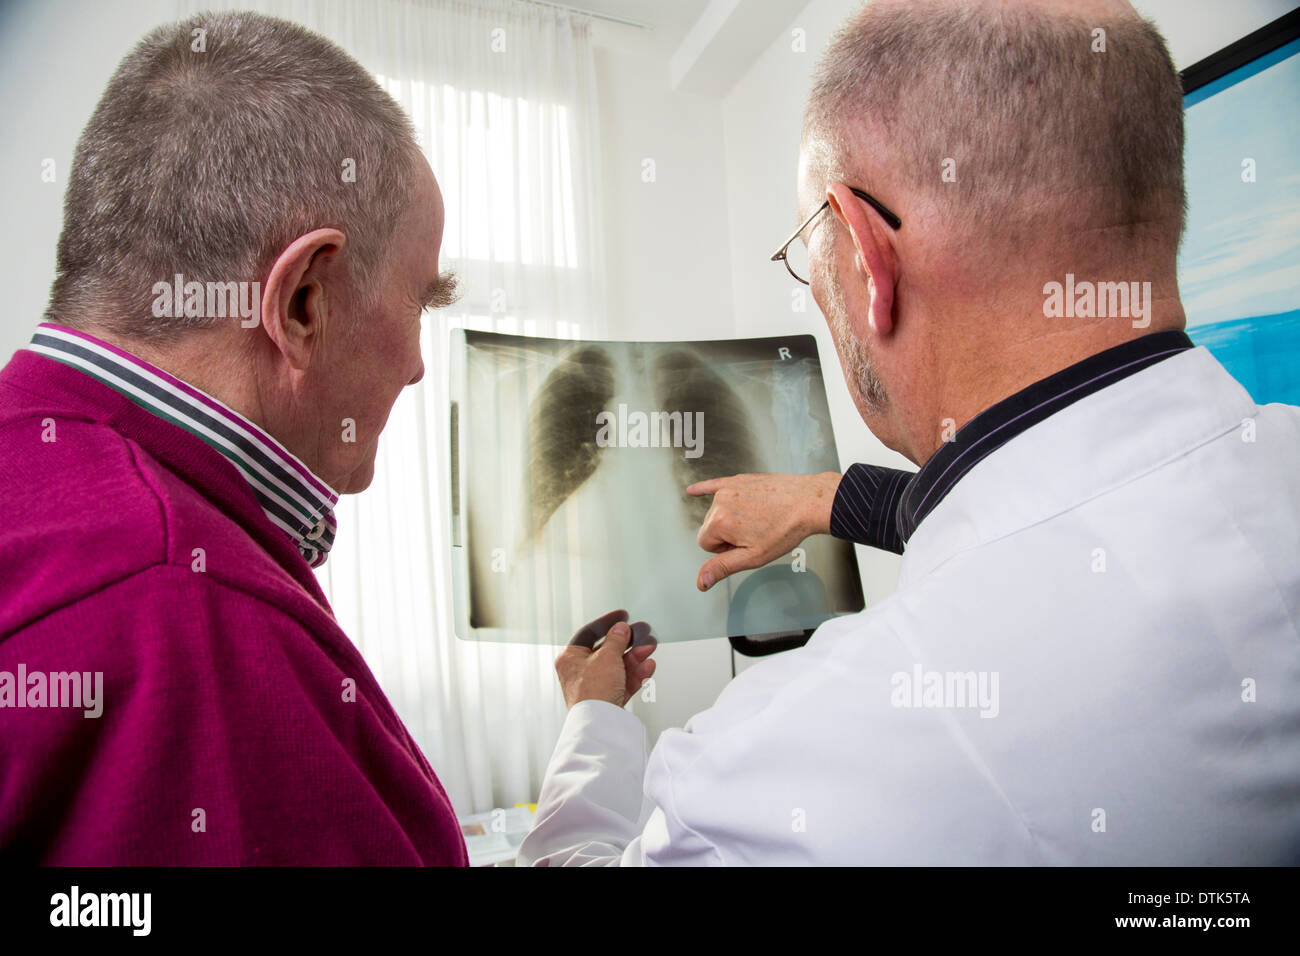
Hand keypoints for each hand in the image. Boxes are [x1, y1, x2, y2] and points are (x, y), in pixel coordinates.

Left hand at [556, 609, 657, 709]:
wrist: (600, 724)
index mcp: (570, 658)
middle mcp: (580, 671)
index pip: (589, 633)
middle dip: (629, 642)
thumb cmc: (592, 693)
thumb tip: (620, 629)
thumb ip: (616, 640)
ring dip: (636, 656)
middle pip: (608, 650)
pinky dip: (636, 673)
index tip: (622, 616)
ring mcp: (594, 686)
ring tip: (650, 647)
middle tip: (643, 633)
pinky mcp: (607, 698)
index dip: (608, 622)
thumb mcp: (606, 657)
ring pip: (618, 666)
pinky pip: (623, 681)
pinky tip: (647, 665)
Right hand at [686, 472, 841, 590]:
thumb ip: (723, 567)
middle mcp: (720, 502)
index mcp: (719, 522)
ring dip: (731, 518)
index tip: (745, 545)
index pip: (705, 544)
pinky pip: (715, 485)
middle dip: (727, 534)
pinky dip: (704, 488)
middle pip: (710, 526)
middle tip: (755, 533)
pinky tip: (692, 491)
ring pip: (718, 511)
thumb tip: (701, 581)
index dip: (724, 550)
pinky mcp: (739, 479)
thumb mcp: (753, 557)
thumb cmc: (785, 530)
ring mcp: (729, 488)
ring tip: (759, 519)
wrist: (808, 502)